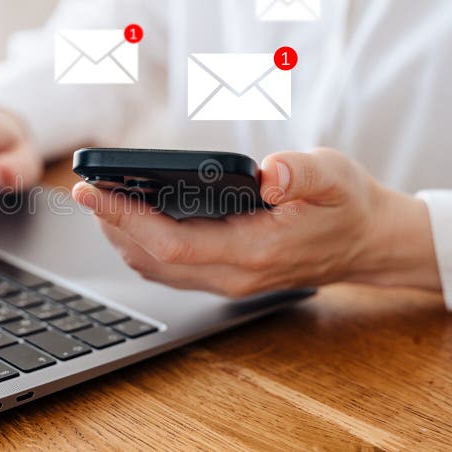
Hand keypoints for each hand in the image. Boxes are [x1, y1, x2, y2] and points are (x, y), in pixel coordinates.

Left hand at [72, 148, 440, 296]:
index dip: (125, 216)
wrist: (366, 243)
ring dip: (122, 236)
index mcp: (254, 251)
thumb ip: (302, 172)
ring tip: (100, 200)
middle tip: (85, 188)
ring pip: (157, 267)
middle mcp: (234, 275)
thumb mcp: (335, 177)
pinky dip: (142, 244)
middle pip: (153, 258)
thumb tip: (267, 171)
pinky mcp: (227, 275)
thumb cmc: (348, 207)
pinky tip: (133, 219)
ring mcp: (228, 280)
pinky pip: (171, 268)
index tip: (92, 189)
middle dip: (111, 223)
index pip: (172, 242)